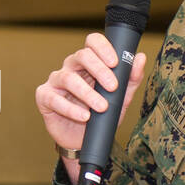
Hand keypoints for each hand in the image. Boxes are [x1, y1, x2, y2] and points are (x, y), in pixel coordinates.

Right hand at [35, 33, 146, 181]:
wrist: (83, 141)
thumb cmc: (99, 116)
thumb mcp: (120, 98)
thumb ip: (130, 79)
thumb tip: (140, 58)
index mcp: (89, 63)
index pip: (92, 42)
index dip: (103, 48)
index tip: (115, 63)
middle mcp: (71, 68)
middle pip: (81, 56)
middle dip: (99, 70)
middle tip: (112, 87)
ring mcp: (56, 81)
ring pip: (68, 78)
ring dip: (87, 93)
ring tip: (101, 107)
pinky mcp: (44, 97)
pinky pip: (54, 99)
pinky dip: (70, 108)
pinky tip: (84, 117)